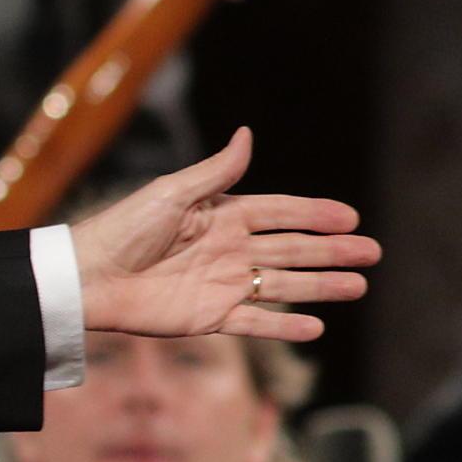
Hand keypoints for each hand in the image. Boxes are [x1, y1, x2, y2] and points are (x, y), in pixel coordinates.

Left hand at [68, 129, 376, 341]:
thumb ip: (216, 172)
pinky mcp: (209, 318)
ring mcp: (222, 285)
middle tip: (373, 253)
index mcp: (221, 215)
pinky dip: (284, 326)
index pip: (280, 213)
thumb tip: (247, 134)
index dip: (315, 214)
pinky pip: (255, 324)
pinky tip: (315, 327)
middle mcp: (228, 249)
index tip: (351, 217)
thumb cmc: (123, 228)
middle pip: (292, 249)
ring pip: (283, 285)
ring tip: (358, 287)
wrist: (88, 278)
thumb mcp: (171, 193)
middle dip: (332, 252)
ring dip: (321, 288)